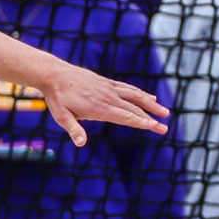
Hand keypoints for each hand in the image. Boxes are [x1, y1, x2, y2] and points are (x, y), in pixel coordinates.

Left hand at [38, 63, 168, 146]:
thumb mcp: (61, 116)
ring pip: (135, 96)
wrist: (54, 74)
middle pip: (134, 108)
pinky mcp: (107, 82)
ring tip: (164, 112)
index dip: (141, 122)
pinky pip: (128, 88)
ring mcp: (109, 88)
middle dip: (151, 118)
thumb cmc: (57, 98)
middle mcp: (108, 97)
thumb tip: (81, 143)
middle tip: (164, 129)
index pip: (125, 117)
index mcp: (99, 107)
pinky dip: (141, 93)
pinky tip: (150, 97)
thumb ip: (74, 129)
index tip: (155, 127)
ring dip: (151, 104)